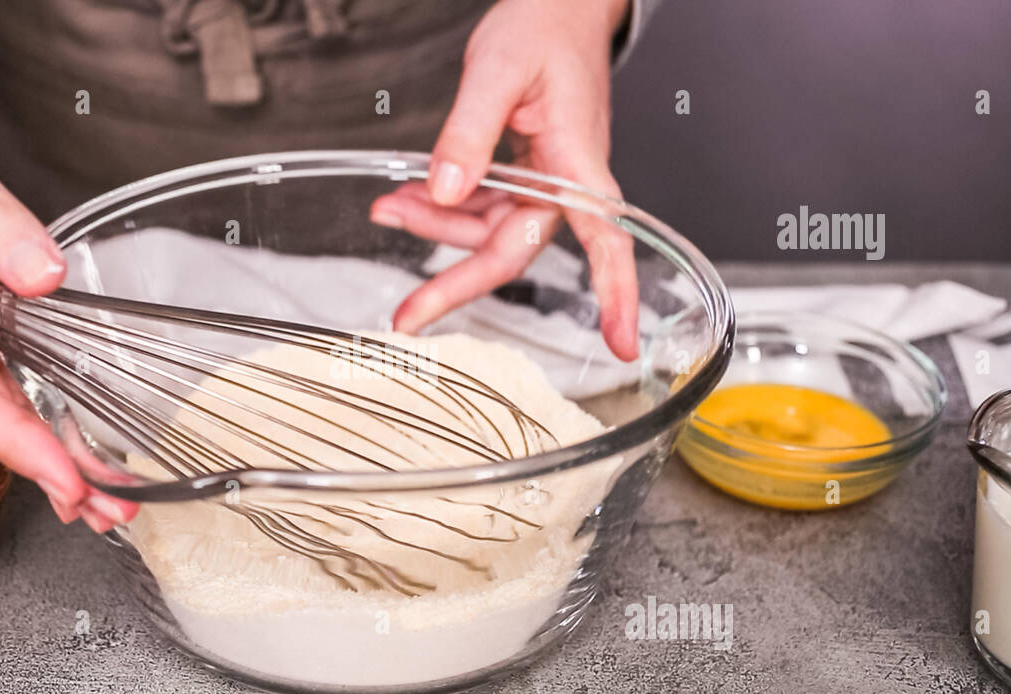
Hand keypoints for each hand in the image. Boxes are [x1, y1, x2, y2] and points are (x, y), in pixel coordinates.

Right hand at [0, 49, 136, 531]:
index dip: (13, 443)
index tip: (63, 476)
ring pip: (0, 413)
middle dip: (44, 469)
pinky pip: (9, 388)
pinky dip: (45, 423)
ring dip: (52, 457)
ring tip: (107, 496)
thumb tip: (37, 273)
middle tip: (105, 506)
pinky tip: (77, 450)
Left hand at [371, 0, 638, 360]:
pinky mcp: (521, 177)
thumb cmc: (544, 27)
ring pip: (487, 233)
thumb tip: (444, 191)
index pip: (606, 240)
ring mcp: (542, 184)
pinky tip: (408, 195)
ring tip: (388, 206)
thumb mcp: (496, 72)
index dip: (616, 294)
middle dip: (457, 282)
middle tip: (407, 315)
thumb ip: (468, 135)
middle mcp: (565, 184)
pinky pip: (480, 209)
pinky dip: (441, 207)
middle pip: (514, 252)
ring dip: (436, 231)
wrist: (557, 6)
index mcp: (579, 163)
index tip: (622, 344)